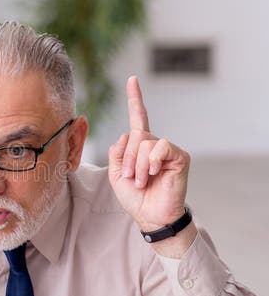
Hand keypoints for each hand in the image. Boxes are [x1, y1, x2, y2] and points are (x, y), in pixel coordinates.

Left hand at [108, 76, 193, 243]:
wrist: (151, 216)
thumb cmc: (135, 197)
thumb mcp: (117, 174)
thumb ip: (117, 152)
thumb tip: (127, 135)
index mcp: (139, 147)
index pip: (137, 118)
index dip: (135, 98)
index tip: (132, 80)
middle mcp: (154, 145)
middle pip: (135, 135)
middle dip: (128, 159)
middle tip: (132, 178)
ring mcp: (168, 150)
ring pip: (145, 143)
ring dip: (138, 165)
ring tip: (142, 181)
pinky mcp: (179, 157)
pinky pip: (160, 147)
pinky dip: (152, 162)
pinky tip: (155, 173)